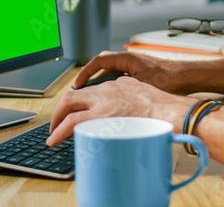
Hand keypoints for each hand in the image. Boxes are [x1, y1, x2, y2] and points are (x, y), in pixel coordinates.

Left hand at [46, 76, 192, 145]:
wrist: (170, 111)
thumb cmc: (161, 106)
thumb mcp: (139, 89)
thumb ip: (125, 92)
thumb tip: (120, 101)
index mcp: (114, 85)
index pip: (86, 91)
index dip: (74, 101)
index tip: (70, 110)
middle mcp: (105, 91)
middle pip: (71, 97)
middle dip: (59, 111)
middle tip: (55, 123)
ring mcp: (102, 104)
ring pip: (69, 109)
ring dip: (57, 122)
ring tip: (53, 135)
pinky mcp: (102, 119)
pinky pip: (74, 124)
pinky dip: (62, 132)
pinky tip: (57, 139)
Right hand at [70, 51, 190, 93]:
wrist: (187, 77)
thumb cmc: (169, 80)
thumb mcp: (142, 86)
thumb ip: (123, 91)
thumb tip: (106, 101)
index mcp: (127, 58)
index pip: (99, 61)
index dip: (86, 72)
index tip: (77, 85)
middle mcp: (129, 59)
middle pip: (102, 64)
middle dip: (90, 76)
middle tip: (81, 90)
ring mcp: (134, 65)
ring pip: (111, 71)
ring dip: (101, 81)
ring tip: (93, 96)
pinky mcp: (139, 73)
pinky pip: (119, 76)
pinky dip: (112, 85)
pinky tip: (111, 98)